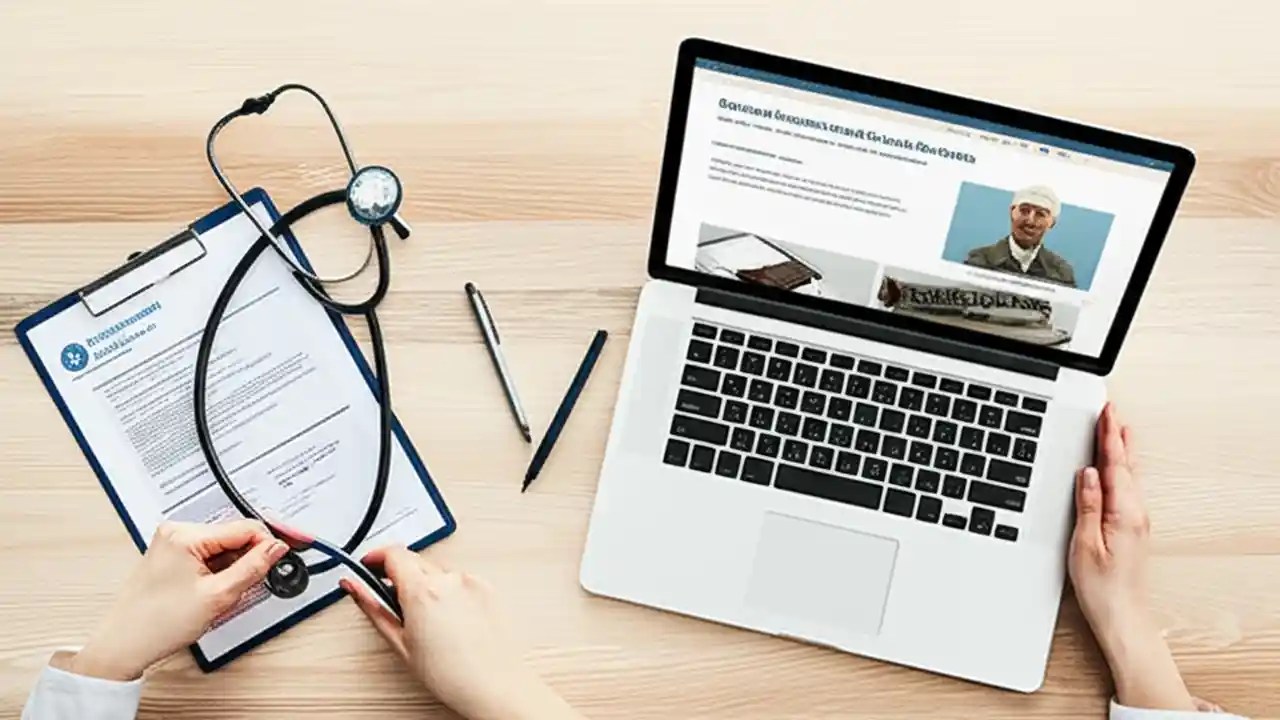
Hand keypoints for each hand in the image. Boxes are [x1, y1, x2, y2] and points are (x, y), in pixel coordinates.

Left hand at [67, 520, 287, 680]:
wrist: (124, 644)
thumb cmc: (157, 623)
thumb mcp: (218, 596)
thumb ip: (253, 567)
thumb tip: (275, 548)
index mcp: (185, 534)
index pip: (244, 528)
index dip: (269, 543)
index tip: (288, 552)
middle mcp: (177, 531)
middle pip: (234, 536)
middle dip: (249, 559)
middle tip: (257, 582)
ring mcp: (172, 543)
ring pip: (223, 548)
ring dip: (233, 568)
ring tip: (226, 594)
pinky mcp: (171, 556)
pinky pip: (208, 556)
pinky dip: (219, 572)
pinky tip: (215, 591)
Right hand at [343, 547, 581, 719]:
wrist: (493, 685)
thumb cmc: (451, 674)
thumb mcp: (400, 643)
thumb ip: (373, 608)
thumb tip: (355, 588)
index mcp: (423, 591)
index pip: (393, 554)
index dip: (376, 557)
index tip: (369, 565)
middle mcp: (449, 580)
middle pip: (415, 560)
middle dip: (399, 573)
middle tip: (391, 596)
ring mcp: (472, 582)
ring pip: (438, 570)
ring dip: (426, 583)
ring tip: (426, 618)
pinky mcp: (488, 589)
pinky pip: (460, 580)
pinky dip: (449, 591)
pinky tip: (449, 618)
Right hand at [1069, 403, 1194, 710]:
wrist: (1121, 616)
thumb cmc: (1102, 588)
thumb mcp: (1085, 544)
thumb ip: (1088, 506)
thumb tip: (1088, 474)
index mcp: (1124, 513)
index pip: (1115, 465)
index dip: (1109, 437)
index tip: (1106, 412)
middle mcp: (1135, 514)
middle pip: (1126, 466)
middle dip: (1118, 436)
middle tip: (1112, 411)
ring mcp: (1136, 521)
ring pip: (1128, 476)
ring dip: (1122, 451)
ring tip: (1118, 430)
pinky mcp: (1131, 528)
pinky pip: (1127, 488)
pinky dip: (1121, 470)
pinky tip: (1116, 467)